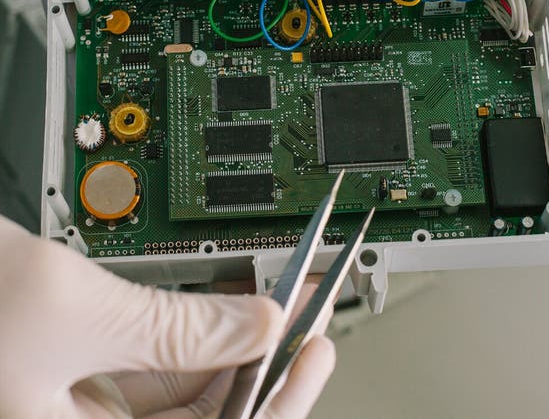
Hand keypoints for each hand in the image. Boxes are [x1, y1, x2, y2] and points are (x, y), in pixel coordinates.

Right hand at [0, 217, 334, 418]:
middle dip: (259, 373)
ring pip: (179, 395)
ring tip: (281, 301)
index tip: (313, 358)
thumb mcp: (75, 310)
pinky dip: (192, 333)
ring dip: (232, 346)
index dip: (271, 409)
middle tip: (310, 324)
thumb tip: (258, 325)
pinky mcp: (76, 376)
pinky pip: (150, 365)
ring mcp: (76, 411)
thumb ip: (172, 326)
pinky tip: (229, 303)